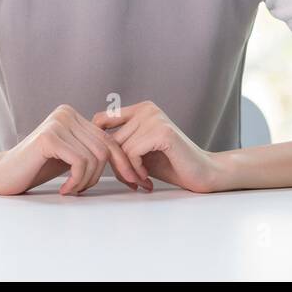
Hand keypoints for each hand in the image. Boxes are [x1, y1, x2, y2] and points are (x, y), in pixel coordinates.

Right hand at [0, 104, 150, 195]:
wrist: (2, 174)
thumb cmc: (36, 168)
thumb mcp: (70, 156)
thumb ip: (91, 150)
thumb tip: (128, 160)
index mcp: (72, 114)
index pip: (108, 139)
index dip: (122, 163)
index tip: (133, 182)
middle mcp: (66, 113)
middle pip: (104, 147)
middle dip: (101, 175)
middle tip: (83, 191)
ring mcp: (57, 122)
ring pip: (94, 156)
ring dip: (86, 181)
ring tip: (71, 190)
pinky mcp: (49, 137)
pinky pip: (80, 162)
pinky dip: (77, 181)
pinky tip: (64, 190)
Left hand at [92, 100, 221, 192]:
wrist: (202, 173)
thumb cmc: (170, 164)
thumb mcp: (139, 151)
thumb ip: (119, 145)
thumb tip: (88, 150)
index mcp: (140, 109)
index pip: (101, 120)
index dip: (99, 144)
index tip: (107, 166)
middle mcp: (146, 109)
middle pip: (110, 139)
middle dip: (116, 165)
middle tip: (130, 181)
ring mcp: (154, 118)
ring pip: (120, 148)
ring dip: (127, 171)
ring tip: (140, 182)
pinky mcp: (161, 132)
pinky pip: (132, 153)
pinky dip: (136, 170)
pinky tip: (147, 179)